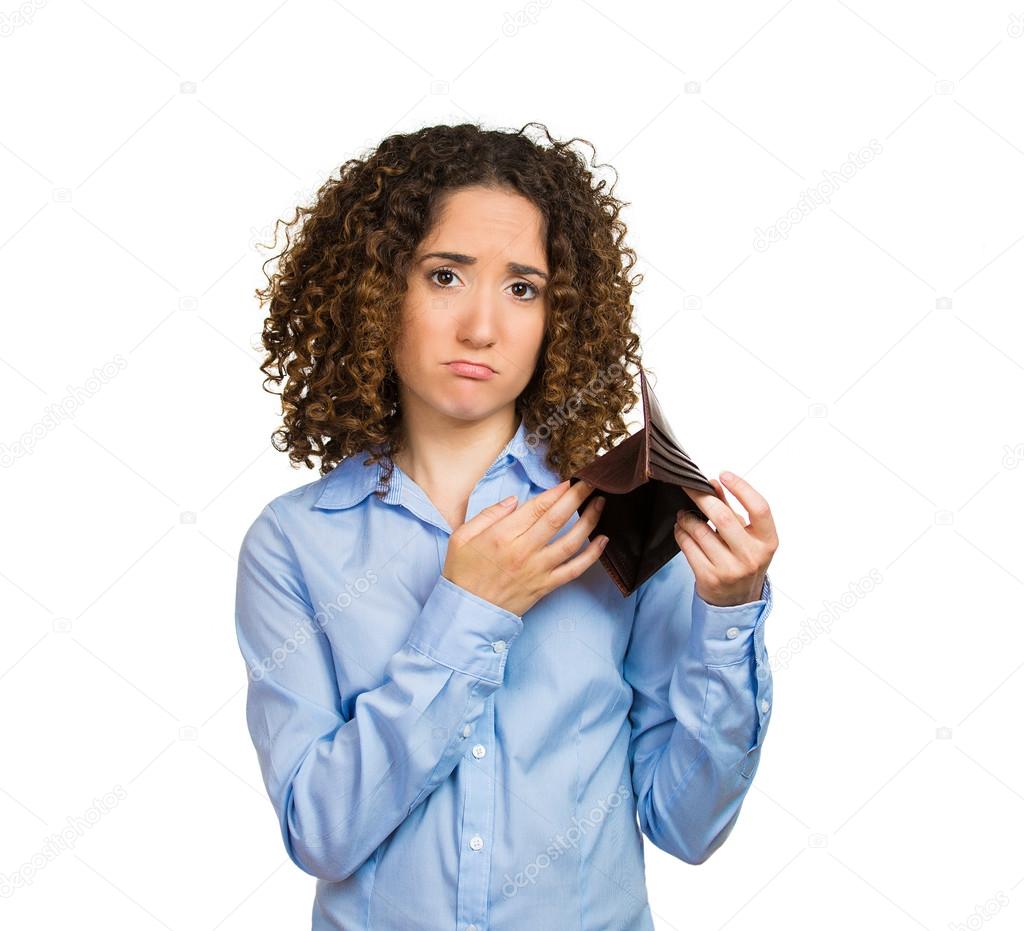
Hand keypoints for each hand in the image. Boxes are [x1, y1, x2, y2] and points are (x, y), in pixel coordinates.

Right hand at [442, 479, 607, 616]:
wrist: (467, 614)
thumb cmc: (462, 574)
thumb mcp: (462, 537)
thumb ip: (488, 515)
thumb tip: (514, 500)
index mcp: (502, 536)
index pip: (536, 507)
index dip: (556, 492)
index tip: (570, 480)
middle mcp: (523, 551)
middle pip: (557, 519)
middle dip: (578, 497)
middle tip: (593, 482)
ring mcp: (538, 570)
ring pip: (571, 542)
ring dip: (589, 520)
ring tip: (601, 504)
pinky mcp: (546, 586)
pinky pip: (574, 570)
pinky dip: (592, 555)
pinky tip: (603, 540)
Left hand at [674, 471, 777, 607]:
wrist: (738, 601)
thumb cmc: (743, 561)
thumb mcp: (747, 536)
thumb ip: (732, 509)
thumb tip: (713, 483)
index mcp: (767, 541)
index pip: (760, 508)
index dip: (742, 488)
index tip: (723, 474)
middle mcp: (752, 556)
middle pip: (723, 517)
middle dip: (701, 497)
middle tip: (688, 486)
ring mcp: (730, 569)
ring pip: (700, 531)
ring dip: (686, 517)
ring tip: (684, 513)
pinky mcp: (709, 578)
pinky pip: (688, 546)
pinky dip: (680, 532)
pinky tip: (681, 529)